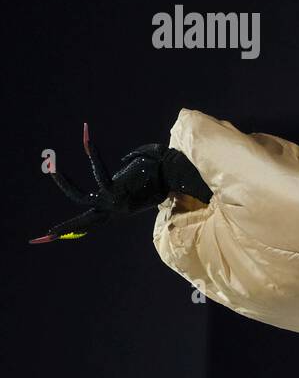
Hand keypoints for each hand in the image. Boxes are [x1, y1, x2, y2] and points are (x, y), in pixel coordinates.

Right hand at [30, 124, 210, 243]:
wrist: (177, 172)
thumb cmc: (164, 172)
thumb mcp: (142, 177)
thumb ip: (129, 171)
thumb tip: (125, 162)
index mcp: (120, 209)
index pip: (94, 223)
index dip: (76, 229)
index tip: (52, 236)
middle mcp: (115, 209)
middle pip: (85, 223)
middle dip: (64, 227)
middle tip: (41, 237)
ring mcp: (114, 202)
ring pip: (79, 197)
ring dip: (63, 181)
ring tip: (50, 163)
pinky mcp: (117, 191)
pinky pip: (98, 173)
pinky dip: (92, 155)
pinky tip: (86, 140)